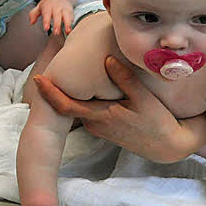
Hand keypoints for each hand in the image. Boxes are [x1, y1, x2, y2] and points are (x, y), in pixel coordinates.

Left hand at [29, 0, 73, 35]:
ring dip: (67, 24)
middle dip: (57, 24)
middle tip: (56, 32)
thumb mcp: (39, 7)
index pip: (46, 14)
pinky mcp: (70, 11)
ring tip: (67, 31)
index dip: (46, 21)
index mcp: (47, 7)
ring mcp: (64, 9)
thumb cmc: (48, 4)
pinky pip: (72, 17)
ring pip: (66, 16)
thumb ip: (33, 14)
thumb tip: (32, 22)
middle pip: (57, 16)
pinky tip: (71, 29)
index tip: (46, 28)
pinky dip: (71, 23)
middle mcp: (56, 7)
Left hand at [33, 56, 205, 162]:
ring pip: (78, 107)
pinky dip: (82, 99)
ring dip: (71, 94)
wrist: (168, 146)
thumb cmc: (157, 122)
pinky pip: (87, 111)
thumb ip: (124, 79)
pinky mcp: (103, 128)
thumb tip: (107, 59)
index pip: (66, 105)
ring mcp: (98, 127)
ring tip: (63, 74)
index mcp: (101, 116)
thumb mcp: (143, 99)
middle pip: (69, 104)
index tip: (38, 79)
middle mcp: (95, 123)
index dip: (49, 93)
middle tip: (48, 68)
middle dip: (57, 89)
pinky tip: (84, 87)